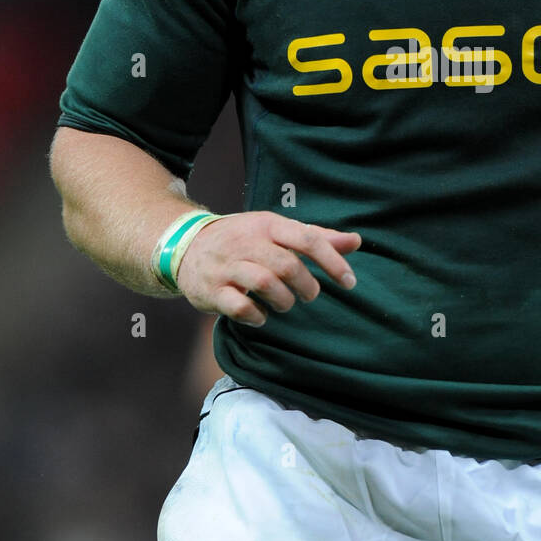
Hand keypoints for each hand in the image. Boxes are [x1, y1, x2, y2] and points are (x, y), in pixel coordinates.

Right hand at [174, 211, 360, 324]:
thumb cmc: (243, 240)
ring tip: (286, 304)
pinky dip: (257, 316)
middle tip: (310, 295)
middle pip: (287, 264)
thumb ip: (315, 237)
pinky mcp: (211, 289)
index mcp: (267, 225)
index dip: (332, 261)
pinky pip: (239, 306)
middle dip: (306, 285)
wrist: (185, 245)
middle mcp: (246, 242)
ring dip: (284, 300)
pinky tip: (261, 316)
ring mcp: (227, 266)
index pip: (307, 239)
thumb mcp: (276, 230)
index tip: (349, 282)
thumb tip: (356, 241)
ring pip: (265, 283)